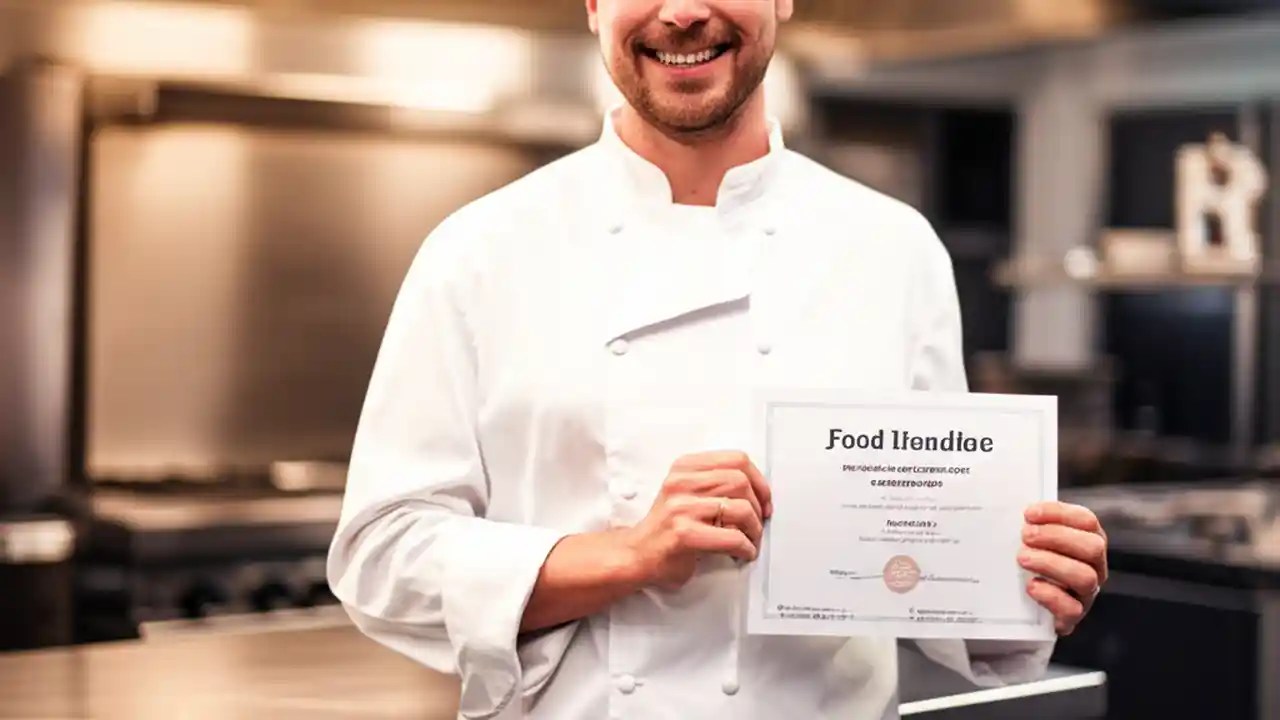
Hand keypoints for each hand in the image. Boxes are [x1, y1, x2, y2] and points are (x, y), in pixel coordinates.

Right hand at [623, 451, 772, 590]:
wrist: (637, 554)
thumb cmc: (667, 527)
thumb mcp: (685, 492)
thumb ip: (714, 483)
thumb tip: (758, 491)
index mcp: (684, 467)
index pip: (737, 459)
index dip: (759, 481)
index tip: (764, 499)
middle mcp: (681, 483)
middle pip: (741, 482)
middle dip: (758, 506)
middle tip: (758, 523)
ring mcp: (681, 508)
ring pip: (741, 508)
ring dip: (754, 529)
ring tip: (751, 540)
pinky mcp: (685, 535)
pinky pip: (732, 537)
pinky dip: (746, 548)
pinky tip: (743, 553)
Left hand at [1019, 502, 1107, 635]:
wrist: (1024, 607)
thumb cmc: (1031, 563)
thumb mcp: (1033, 540)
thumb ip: (1031, 525)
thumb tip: (1009, 508)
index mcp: (1087, 540)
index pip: (1086, 520)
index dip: (1059, 513)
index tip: (1029, 514)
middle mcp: (1094, 566)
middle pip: (1092, 547)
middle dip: (1057, 536)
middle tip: (1026, 536)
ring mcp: (1085, 593)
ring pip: (1085, 577)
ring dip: (1051, 563)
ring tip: (1023, 558)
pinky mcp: (1072, 616)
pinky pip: (1072, 609)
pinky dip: (1050, 596)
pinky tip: (1031, 586)